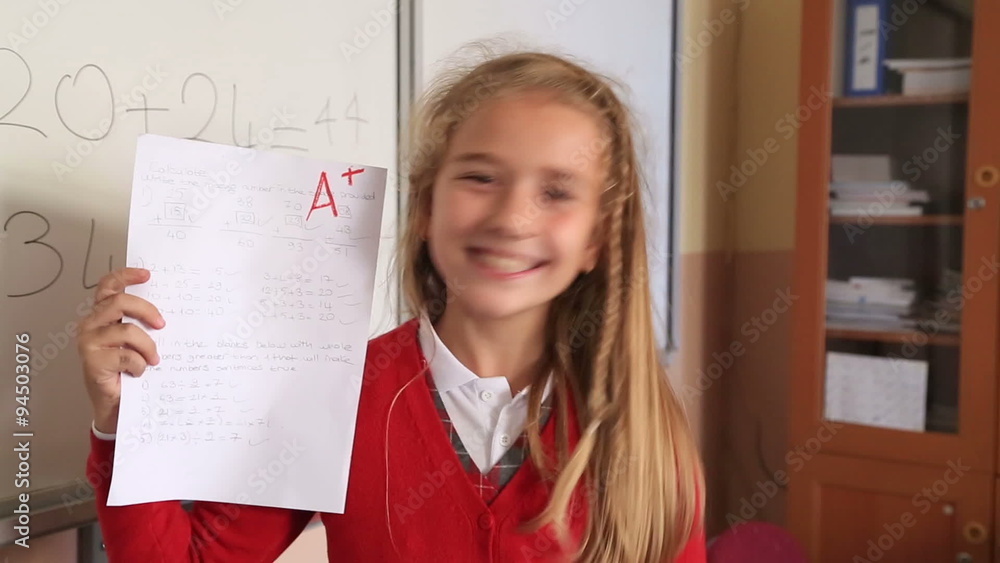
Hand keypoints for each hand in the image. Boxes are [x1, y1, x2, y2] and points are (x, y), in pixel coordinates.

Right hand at [76, 267, 164, 433]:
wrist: (116, 404)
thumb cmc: (127, 369)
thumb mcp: (136, 341)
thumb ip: (142, 323)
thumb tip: (167, 311)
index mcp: (102, 314)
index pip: (108, 286)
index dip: (125, 276)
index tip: (147, 274)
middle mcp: (91, 324)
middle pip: (119, 302)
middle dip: (146, 310)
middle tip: (163, 324)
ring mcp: (89, 342)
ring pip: (126, 330)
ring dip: (147, 346)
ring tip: (153, 359)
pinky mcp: (92, 361)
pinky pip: (126, 355)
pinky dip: (139, 365)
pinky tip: (139, 373)